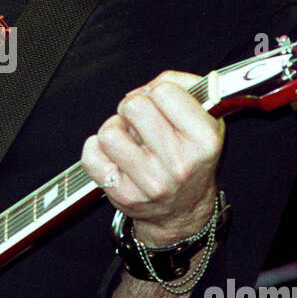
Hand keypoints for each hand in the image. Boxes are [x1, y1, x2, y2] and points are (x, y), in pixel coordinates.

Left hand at [81, 70, 224, 247]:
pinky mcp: (123, 196)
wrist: (182, 211)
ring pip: (109, 132)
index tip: (161, 105)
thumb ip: (184, 85)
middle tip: (140, 122)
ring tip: (128, 140)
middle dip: (133, 108)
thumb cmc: (191, 158)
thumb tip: (147, 86)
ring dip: (114, 130)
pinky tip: (114, 156)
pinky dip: (97, 150)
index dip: (158, 92)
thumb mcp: (206, 118)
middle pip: (133, 107)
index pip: (165, 91)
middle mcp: (180, 164)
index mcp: (205, 140)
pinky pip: (91, 155)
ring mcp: (151, 183)